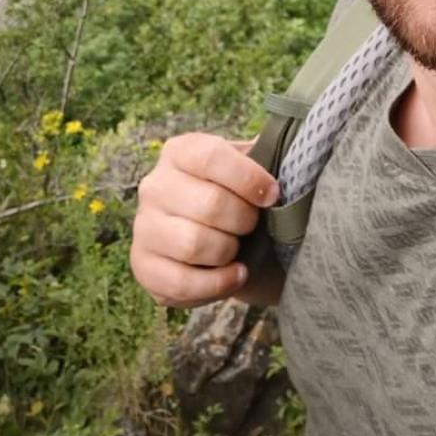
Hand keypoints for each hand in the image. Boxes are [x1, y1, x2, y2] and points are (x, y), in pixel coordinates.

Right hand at [130, 133, 278, 307]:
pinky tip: (235, 275)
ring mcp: (144, 227)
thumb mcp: (248, 167)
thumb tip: (292, 154)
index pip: (211, 157)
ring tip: (239, 249)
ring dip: (229, 250)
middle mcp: (154, 185)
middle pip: (209, 204)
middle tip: (254, 224)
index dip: (249, 178)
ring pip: (194, 244)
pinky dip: (217, 284)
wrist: (215, 236)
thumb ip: (266, 155)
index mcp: (180, 152)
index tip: (273, 195)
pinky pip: (181, 282)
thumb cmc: (237, 196)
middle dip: (244, 219)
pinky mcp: (143, 266)